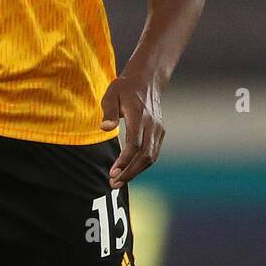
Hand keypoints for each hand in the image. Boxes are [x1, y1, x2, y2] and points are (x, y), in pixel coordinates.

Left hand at [101, 69, 164, 186]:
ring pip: (151, 157)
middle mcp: (152, 124)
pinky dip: (142, 165)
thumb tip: (105, 128)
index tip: (113, 172)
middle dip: (130, 172)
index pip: (134, 144)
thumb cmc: (124, 88)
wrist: (146, 81)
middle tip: (114, 184)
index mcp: (139, 116)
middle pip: (145, 155)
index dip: (124, 161)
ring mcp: (158, 129)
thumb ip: (108, 112)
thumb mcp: (111, 94)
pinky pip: (153, 153)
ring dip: (136, 171)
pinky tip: (128, 171)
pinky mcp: (160, 132)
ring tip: (119, 181)